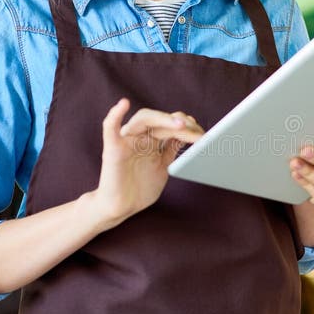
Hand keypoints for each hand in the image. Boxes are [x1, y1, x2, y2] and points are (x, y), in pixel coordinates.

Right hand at [90, 98, 203, 228]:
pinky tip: (123, 104)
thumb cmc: (140, 189)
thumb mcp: (162, 167)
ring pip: (143, 119)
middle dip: (181, 124)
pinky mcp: (112, 149)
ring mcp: (126, 141)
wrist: (120, 208)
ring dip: (163, 119)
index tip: (203, 134)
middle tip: (198, 132)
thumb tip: (190, 134)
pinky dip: (115, 115)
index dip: (188, 127)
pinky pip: (109, 127)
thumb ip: (171, 149)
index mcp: (152, 140)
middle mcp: (139, 136)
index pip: (171, 125)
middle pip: (161, 120)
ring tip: (180, 125)